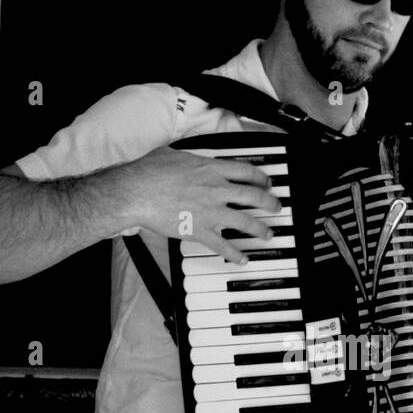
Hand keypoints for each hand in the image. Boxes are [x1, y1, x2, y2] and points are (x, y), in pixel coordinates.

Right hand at [122, 146, 281, 264]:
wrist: (135, 192)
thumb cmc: (148, 172)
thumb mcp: (171, 154)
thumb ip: (185, 157)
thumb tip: (183, 156)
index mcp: (211, 168)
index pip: (247, 171)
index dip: (262, 178)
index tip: (267, 183)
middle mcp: (216, 189)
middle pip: (254, 196)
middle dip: (270, 203)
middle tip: (276, 208)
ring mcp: (210, 211)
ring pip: (246, 221)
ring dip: (260, 229)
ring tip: (268, 234)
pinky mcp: (199, 230)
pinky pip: (223, 245)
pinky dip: (235, 254)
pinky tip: (243, 258)